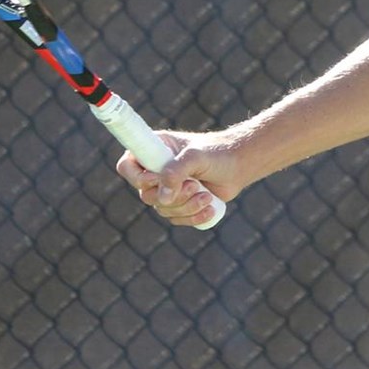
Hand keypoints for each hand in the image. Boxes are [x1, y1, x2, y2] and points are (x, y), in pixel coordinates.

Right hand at [115, 130, 244, 228]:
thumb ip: (176, 172)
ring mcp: (167, 189)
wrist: (240, 164)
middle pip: (145, 194)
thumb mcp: (196, 157)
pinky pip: (177, 219)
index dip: (137, 177)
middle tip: (194, 186)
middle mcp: (156, 170)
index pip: (127, 166)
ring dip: (186, 206)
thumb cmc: (218, 153)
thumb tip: (163, 197)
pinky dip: (193, 216)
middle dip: (172, 195)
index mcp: (154, 150)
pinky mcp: (180, 203)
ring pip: (163, 209)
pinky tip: (210, 208)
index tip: (157, 179)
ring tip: (206, 195)